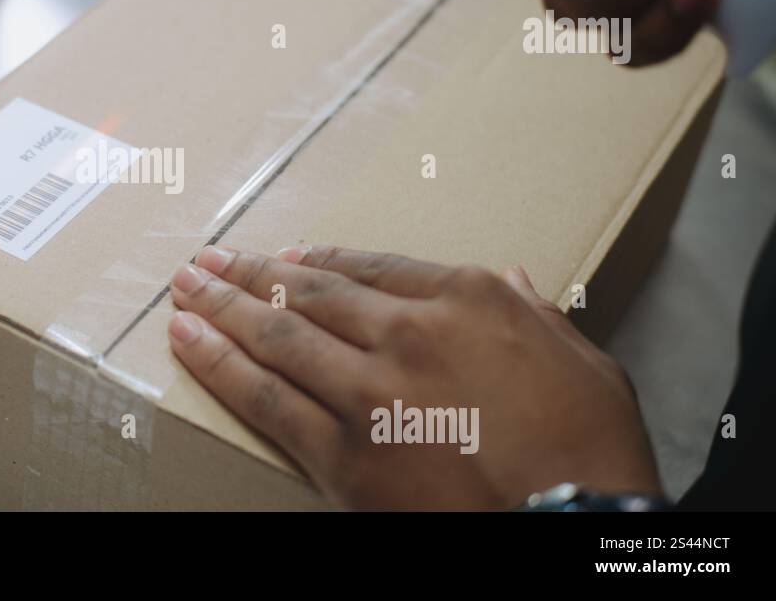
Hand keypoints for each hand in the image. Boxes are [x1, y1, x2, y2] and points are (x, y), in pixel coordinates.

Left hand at [167, 245, 661, 509]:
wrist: (575, 521)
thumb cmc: (591, 448)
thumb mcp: (584, 361)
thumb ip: (535, 313)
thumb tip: (512, 278)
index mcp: (465, 300)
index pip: (371, 266)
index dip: (318, 259)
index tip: (285, 255)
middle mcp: (406, 332)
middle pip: (310, 291)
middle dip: (251, 271)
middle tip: (208, 258)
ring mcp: (368, 391)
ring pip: (276, 334)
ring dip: (222, 305)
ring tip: (184, 287)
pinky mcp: (342, 452)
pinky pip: (265, 398)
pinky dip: (219, 364)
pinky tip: (189, 340)